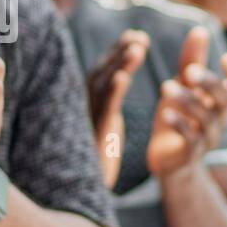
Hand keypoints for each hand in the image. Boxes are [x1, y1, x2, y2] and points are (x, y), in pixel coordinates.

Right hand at [85, 29, 149, 187]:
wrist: (84, 188)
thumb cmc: (97, 156)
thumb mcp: (104, 123)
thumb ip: (108, 102)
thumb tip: (116, 79)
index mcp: (93, 101)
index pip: (106, 69)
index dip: (120, 51)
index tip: (137, 37)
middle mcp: (88, 104)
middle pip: (105, 69)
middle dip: (122, 51)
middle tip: (141, 37)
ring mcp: (91, 116)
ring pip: (105, 84)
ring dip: (121, 64)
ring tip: (138, 48)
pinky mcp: (97, 132)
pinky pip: (105, 108)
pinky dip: (113, 91)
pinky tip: (123, 77)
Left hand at [146, 27, 226, 177]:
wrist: (169, 162)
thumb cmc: (180, 117)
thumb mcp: (185, 87)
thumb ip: (192, 60)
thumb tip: (200, 29)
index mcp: (221, 102)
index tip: (226, 58)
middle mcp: (220, 119)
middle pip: (225, 100)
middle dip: (209, 84)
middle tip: (190, 71)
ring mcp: (208, 138)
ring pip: (205, 118)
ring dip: (187, 101)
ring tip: (166, 87)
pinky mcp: (191, 153)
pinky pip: (190, 138)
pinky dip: (179, 124)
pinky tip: (165, 113)